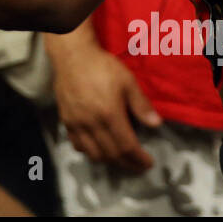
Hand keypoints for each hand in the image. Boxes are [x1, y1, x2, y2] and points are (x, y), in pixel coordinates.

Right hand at [51, 43, 161, 172]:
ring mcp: (76, 124)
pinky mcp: (66, 121)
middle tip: (138, 165)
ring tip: (120, 158)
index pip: (127, 146)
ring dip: (110, 161)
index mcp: (109, 114)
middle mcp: (92, 123)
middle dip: (128, 164)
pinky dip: (90, 152)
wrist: (72, 57)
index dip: (139, 159)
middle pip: (112, 154)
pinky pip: (78, 145)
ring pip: (94, 154)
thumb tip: (156, 124)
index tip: (148, 163)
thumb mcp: (127, 81)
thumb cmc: (102, 66)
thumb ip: (141, 104)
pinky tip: (98, 147)